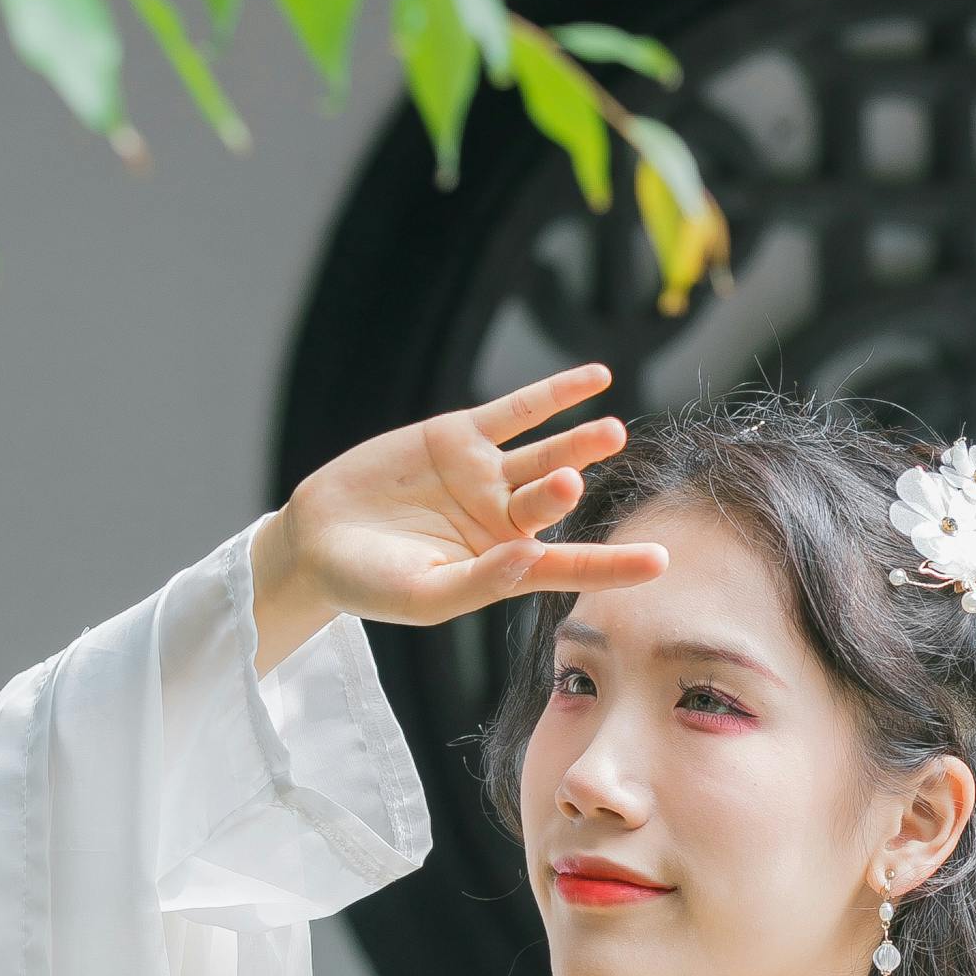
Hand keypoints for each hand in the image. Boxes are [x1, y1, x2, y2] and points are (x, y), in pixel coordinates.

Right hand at [250, 363, 665, 671]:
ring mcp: (486, 475)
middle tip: (572, 483)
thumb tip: (530, 556)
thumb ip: (481, 582)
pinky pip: (516, 411)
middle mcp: (504, 520)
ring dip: (579, 441)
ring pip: (544, 454)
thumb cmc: (370, 584)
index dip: (614, 566)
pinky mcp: (460, 435)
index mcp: (503, 568)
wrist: (315, 542)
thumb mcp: (424, 596)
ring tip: (613, 431)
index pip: (569, 567)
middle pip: (551, 503)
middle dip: (566, 491)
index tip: (660, 562)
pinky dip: (555, 394)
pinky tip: (594, 379)